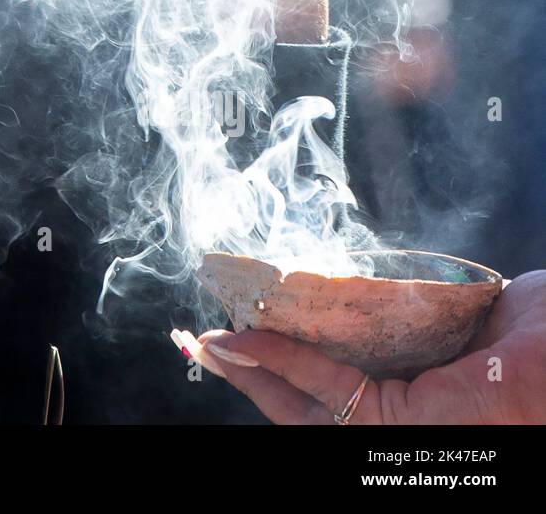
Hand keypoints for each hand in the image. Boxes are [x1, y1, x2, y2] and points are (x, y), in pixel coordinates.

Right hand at [196, 270, 545, 422]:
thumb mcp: (457, 312)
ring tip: (206, 341)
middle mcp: (401, 418)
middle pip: (303, 405)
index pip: (332, 386)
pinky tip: (248, 338)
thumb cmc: (539, 332)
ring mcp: (401, 428)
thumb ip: (408, 306)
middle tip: (199, 342)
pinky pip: (329, 390)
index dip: (280, 364)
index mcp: (414, 393)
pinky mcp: (405, 424)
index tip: (240, 331)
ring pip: (303, 408)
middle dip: (246, 374)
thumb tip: (366, 282)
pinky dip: (281, 362)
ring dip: (248, 371)